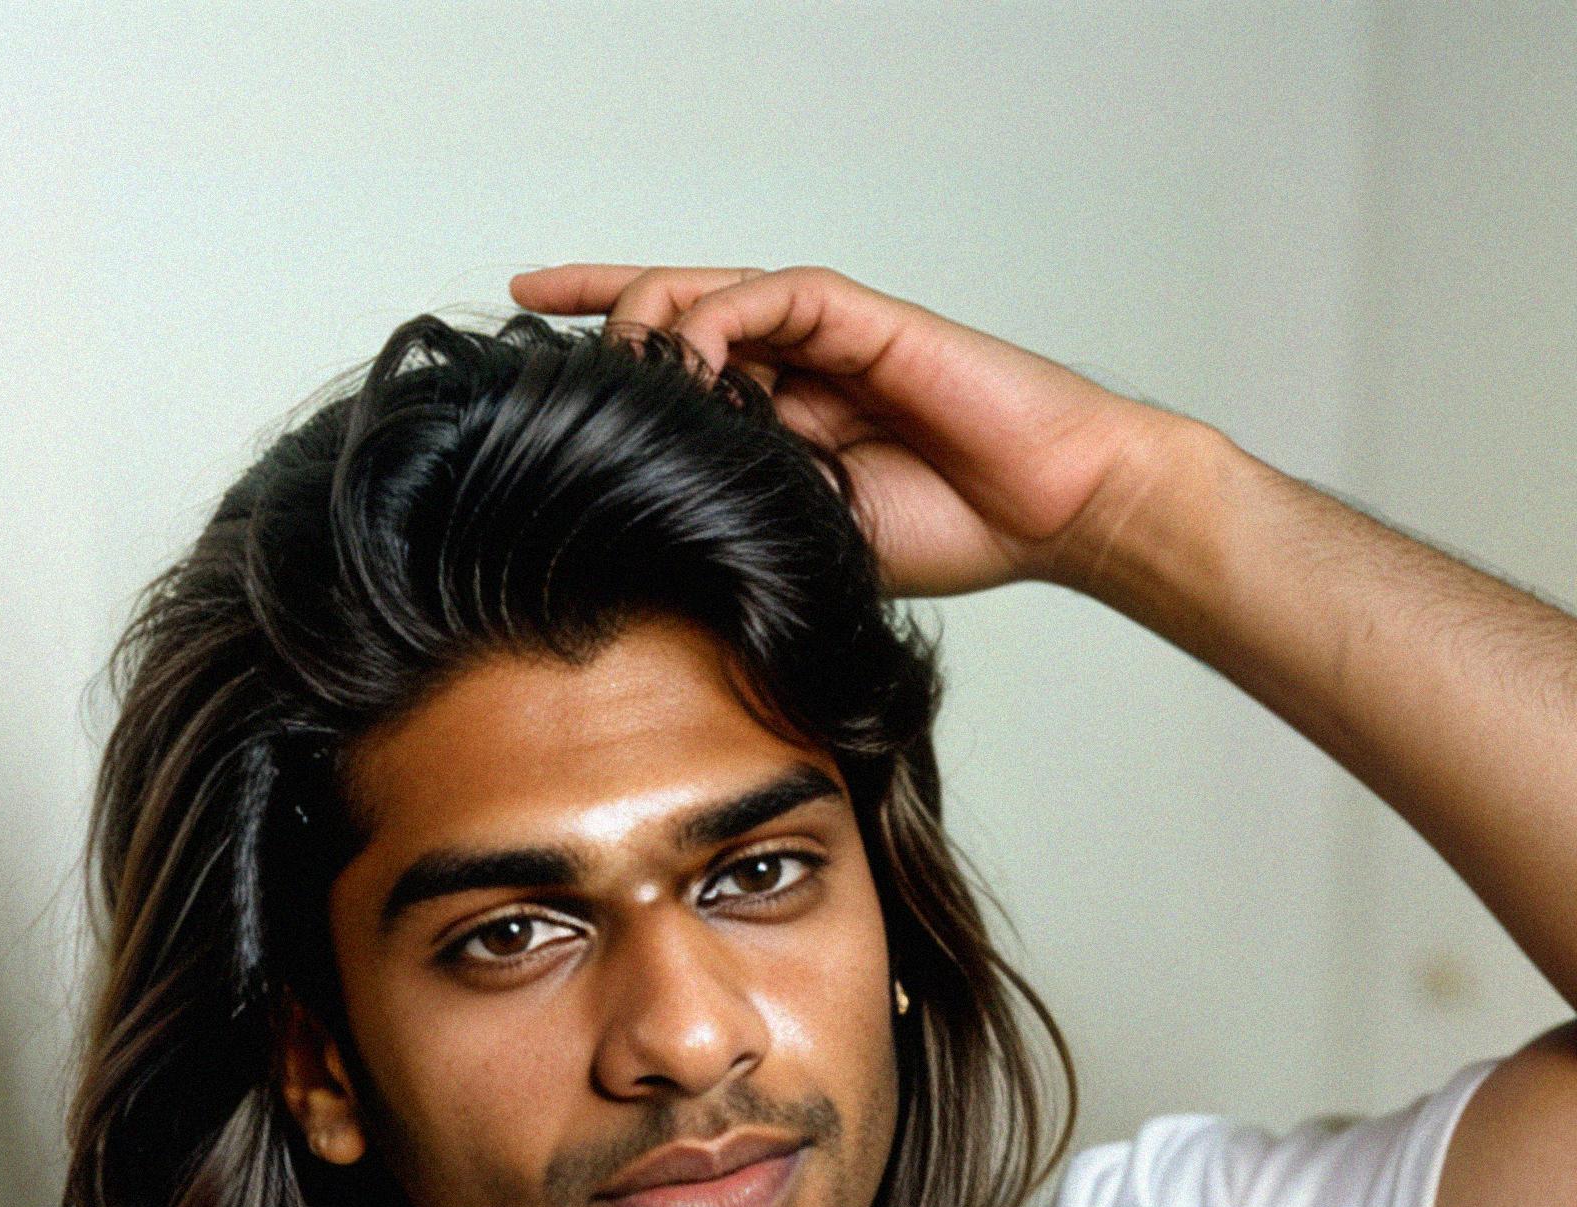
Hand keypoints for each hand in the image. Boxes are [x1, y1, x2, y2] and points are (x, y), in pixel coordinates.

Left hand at [507, 262, 1156, 598]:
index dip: (604, 352)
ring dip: (650, 322)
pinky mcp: (863, 317)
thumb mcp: (811, 543)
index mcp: (780, 414)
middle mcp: (793, 361)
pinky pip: (774, 295)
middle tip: (543, 343)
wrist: (1050, 511)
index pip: (675, 368)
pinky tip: (689, 358)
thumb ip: (740, 520)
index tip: (526, 353)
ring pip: (707, 292)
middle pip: (671, 312)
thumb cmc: (954, 531)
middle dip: (600, 318)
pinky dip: (722, 318)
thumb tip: (645, 544)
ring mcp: (825, 335)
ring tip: (616, 368)